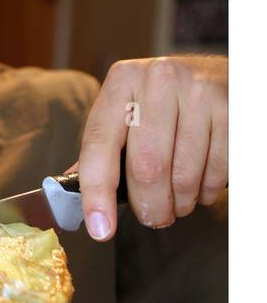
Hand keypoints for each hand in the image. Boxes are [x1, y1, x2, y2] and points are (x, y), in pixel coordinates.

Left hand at [75, 55, 227, 240]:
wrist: (221, 74)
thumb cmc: (166, 102)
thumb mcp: (129, 109)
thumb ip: (104, 147)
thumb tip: (72, 190)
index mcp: (123, 81)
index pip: (99, 144)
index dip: (97, 193)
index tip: (100, 229)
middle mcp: (158, 80)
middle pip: (146, 168)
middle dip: (149, 207)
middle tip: (153, 218)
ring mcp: (198, 92)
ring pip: (183, 176)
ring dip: (181, 203)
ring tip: (180, 200)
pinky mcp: (230, 110)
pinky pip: (215, 173)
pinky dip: (207, 192)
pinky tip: (201, 186)